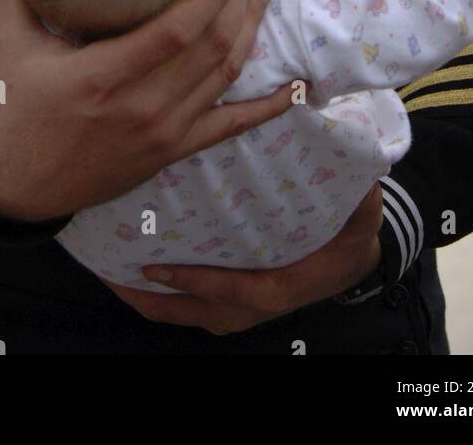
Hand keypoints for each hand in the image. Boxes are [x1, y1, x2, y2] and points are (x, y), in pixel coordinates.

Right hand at [0, 0, 291, 222]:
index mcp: (104, 74)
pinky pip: (229, 127)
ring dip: (252, 31)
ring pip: (225, 76)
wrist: (15, 187)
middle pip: (212, 46)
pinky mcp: (172, 152)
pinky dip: (264, 107)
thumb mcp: (5, 39)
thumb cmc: (11, 106)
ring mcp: (163, 133)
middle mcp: (142, 106)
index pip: (178, 29)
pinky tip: (293, 88)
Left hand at [100, 184, 383, 334]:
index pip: (244, 292)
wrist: (357, 251)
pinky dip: (164, 295)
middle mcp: (261, 302)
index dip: (202, 283)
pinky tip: (136, 272)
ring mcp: (246, 307)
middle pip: (203, 312)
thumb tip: (347, 158)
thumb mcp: (360, 206)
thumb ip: (354, 190)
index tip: (162, 267)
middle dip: (156, 298)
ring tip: (112, 272)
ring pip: (192, 313)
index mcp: (287, 283)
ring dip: (152, 299)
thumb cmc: (350, 225)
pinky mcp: (236, 300)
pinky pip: (194, 305)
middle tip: (113, 271)